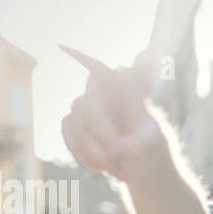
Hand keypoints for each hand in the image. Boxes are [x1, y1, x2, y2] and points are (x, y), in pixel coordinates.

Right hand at [59, 45, 163, 181]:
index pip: (101, 70)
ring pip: (74, 121)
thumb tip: (113, 151)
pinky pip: (67, 134)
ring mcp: (83, 106)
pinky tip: (100, 166)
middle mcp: (100, 93)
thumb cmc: (149, 145)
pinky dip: (82, 154)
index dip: (81, 58)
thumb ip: (136, 145)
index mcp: (123, 89)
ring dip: (92, 149)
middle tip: (114, 155)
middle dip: (99, 133)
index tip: (62, 47)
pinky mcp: (71, 123)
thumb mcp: (150, 144)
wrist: (138, 161)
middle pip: (87, 105)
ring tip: (113, 165)